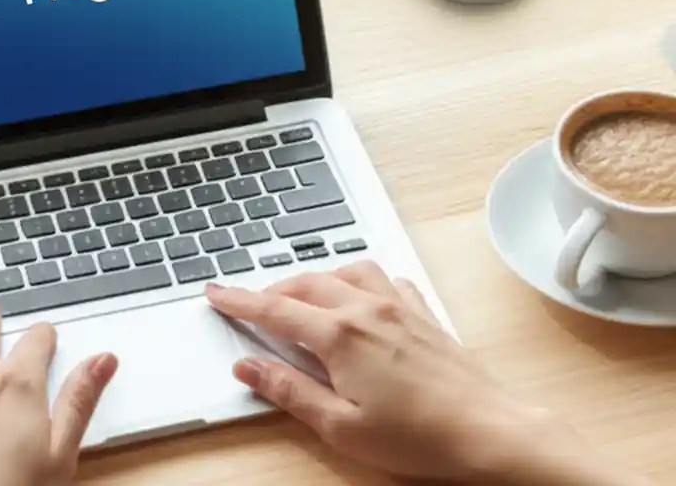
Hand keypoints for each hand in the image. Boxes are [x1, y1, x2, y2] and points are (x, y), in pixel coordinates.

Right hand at [205, 262, 650, 485]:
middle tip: (248, 300)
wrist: (489, 432)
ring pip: (345, 270)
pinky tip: (360, 295)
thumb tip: (249, 367)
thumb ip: (288, 391)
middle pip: (304, 283)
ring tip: (300, 296)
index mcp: (339, 335)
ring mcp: (399, 307)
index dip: (238, 300)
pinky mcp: (424, 315)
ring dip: (315, 277)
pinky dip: (360, 279)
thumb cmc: (419, 435)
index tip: (215, 293)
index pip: (273, 308)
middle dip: (270, 288)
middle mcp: (367, 310)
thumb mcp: (338, 425)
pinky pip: (385, 278)